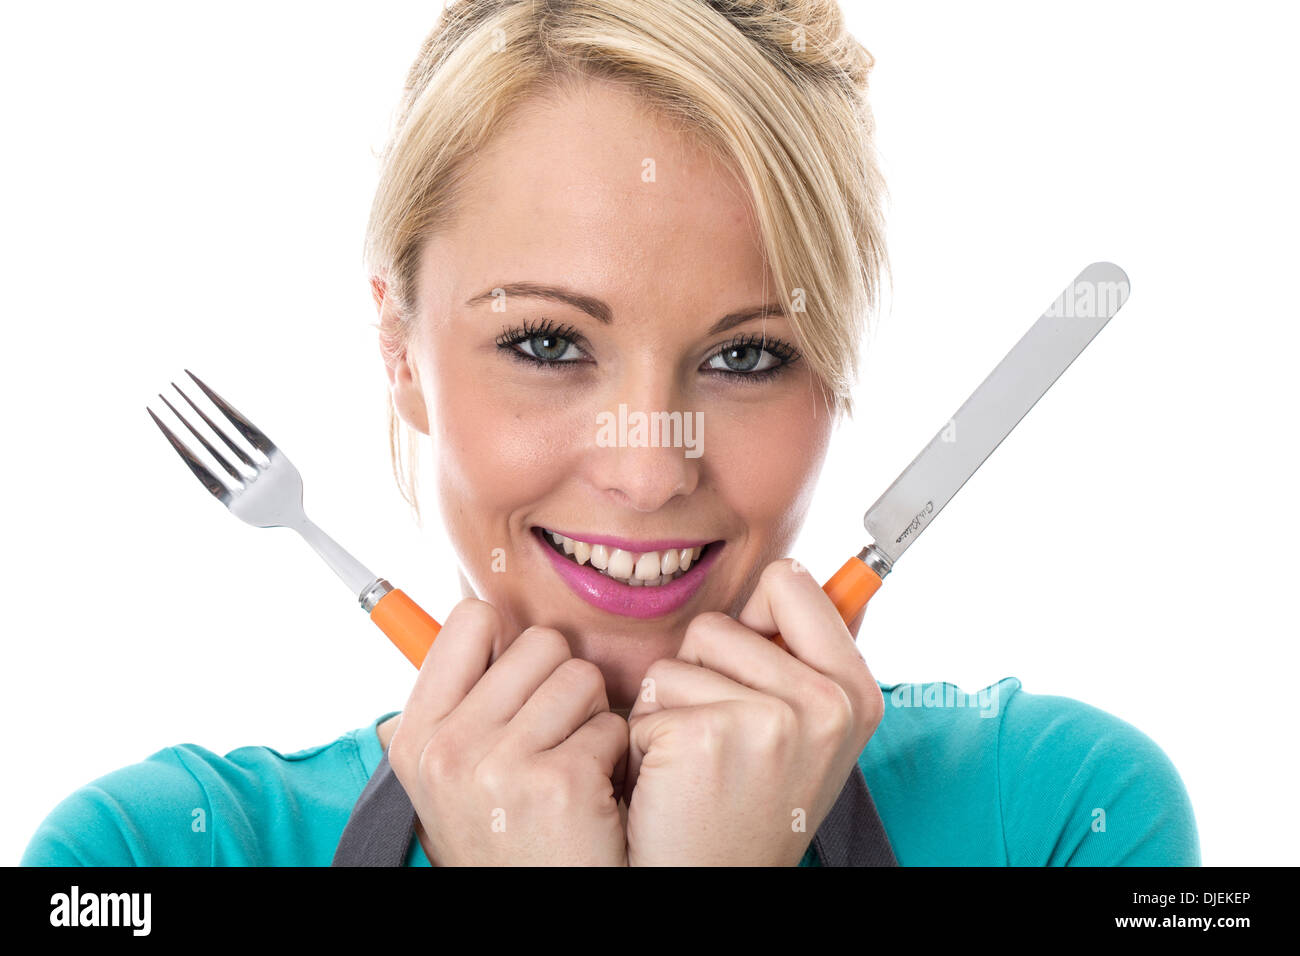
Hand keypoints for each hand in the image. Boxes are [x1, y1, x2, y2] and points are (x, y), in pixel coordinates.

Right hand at [387, 598, 628, 865]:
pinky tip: (594, 794)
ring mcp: (501, 765)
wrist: (537, 913)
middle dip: (561, 681)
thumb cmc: (505, 835)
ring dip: (592, 717)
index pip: (470, 619)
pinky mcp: (560, 783)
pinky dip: (615, 756)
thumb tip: (480, 615)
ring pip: (582, 676)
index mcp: (417, 733)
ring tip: (574, 762)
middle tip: (554, 734)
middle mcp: (449, 746)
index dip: (509, 640)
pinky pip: (612, 724)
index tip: (519, 678)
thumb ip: (457, 700)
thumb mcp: (450, 774)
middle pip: (540, 642)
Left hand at [623, 559, 882, 865]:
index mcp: (855, 689)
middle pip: (719, 623)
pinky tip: (676, 783)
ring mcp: (773, 718)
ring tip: (698, 766)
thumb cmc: (747, 807)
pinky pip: (650, 698)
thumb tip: (790, 575)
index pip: (789, 581)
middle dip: (701, 676)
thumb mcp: (805, 732)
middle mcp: (827, 701)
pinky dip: (647, 741)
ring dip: (670, 710)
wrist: (712, 885)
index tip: (752, 671)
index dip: (753, 619)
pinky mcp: (710, 735)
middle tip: (722, 744)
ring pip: (677, 660)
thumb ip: (801, 655)